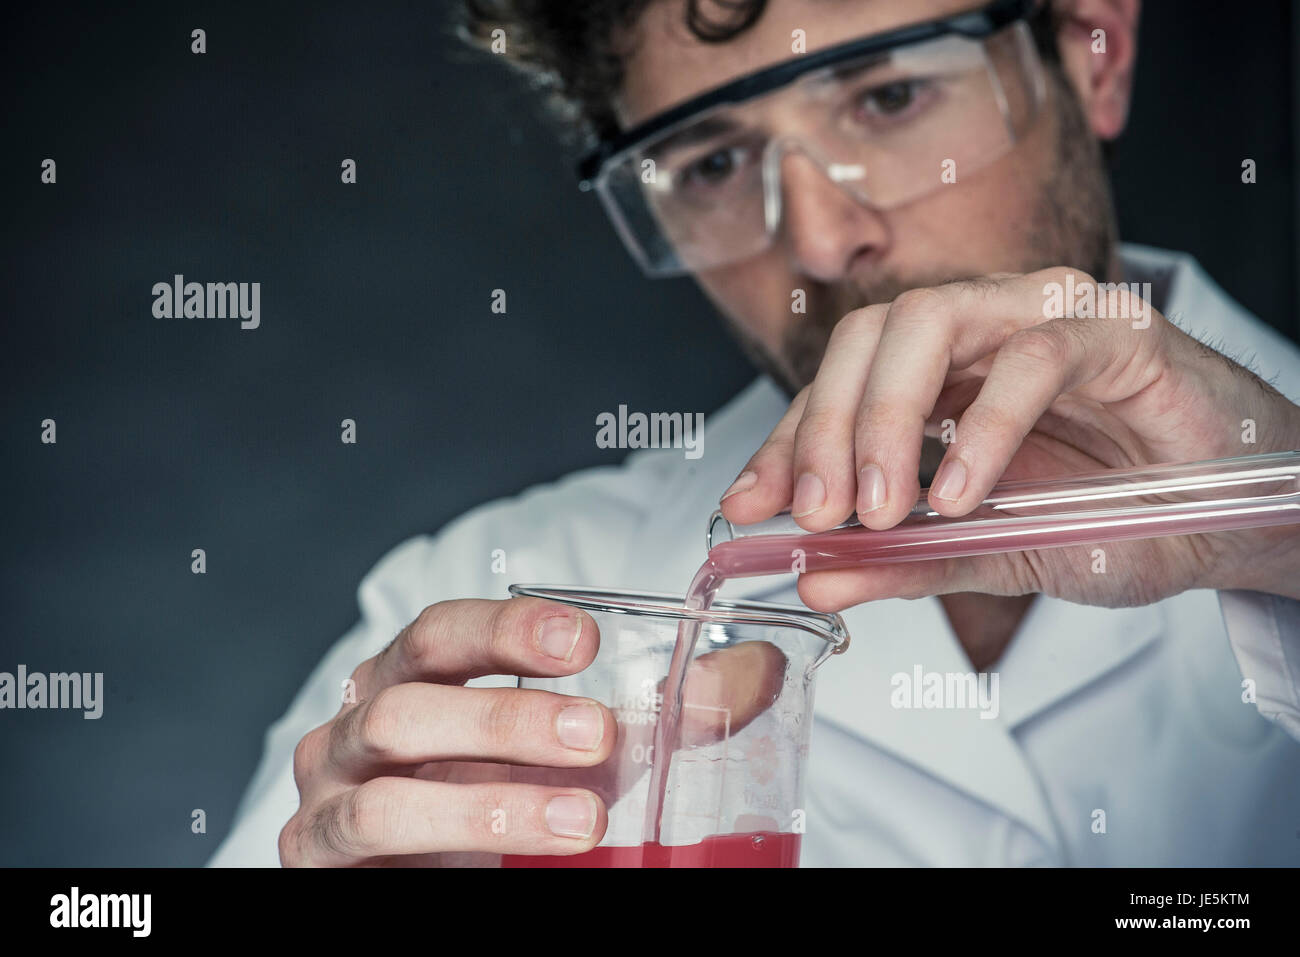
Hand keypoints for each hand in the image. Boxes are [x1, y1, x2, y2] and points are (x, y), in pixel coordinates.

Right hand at [279, 597, 784, 866]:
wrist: (423, 876)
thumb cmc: (489, 799)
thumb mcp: (562, 755)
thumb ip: (652, 716)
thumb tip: (758, 672)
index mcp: (415, 677)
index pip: (445, 631)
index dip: (508, 628)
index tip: (583, 643)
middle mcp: (359, 723)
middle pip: (410, 697)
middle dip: (506, 716)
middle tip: (595, 736)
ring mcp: (331, 790)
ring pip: (388, 779)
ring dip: (488, 797)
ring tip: (582, 817)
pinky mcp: (319, 855)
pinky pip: (363, 837)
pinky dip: (444, 839)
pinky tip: (507, 861)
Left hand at [719, 269, 1299, 609]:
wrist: (1234, 519)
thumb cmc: (1119, 518)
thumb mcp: (992, 554)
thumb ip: (906, 561)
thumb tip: (818, 580)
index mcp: (940, 374)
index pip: (838, 386)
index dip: (787, 443)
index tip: (748, 505)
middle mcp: (979, 329)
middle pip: (867, 339)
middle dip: (825, 427)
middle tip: (815, 514)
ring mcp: (1041, 316)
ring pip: (928, 324)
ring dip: (886, 418)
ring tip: (878, 509)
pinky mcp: (1111, 330)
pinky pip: (1031, 358)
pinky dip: (983, 428)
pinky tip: (958, 495)